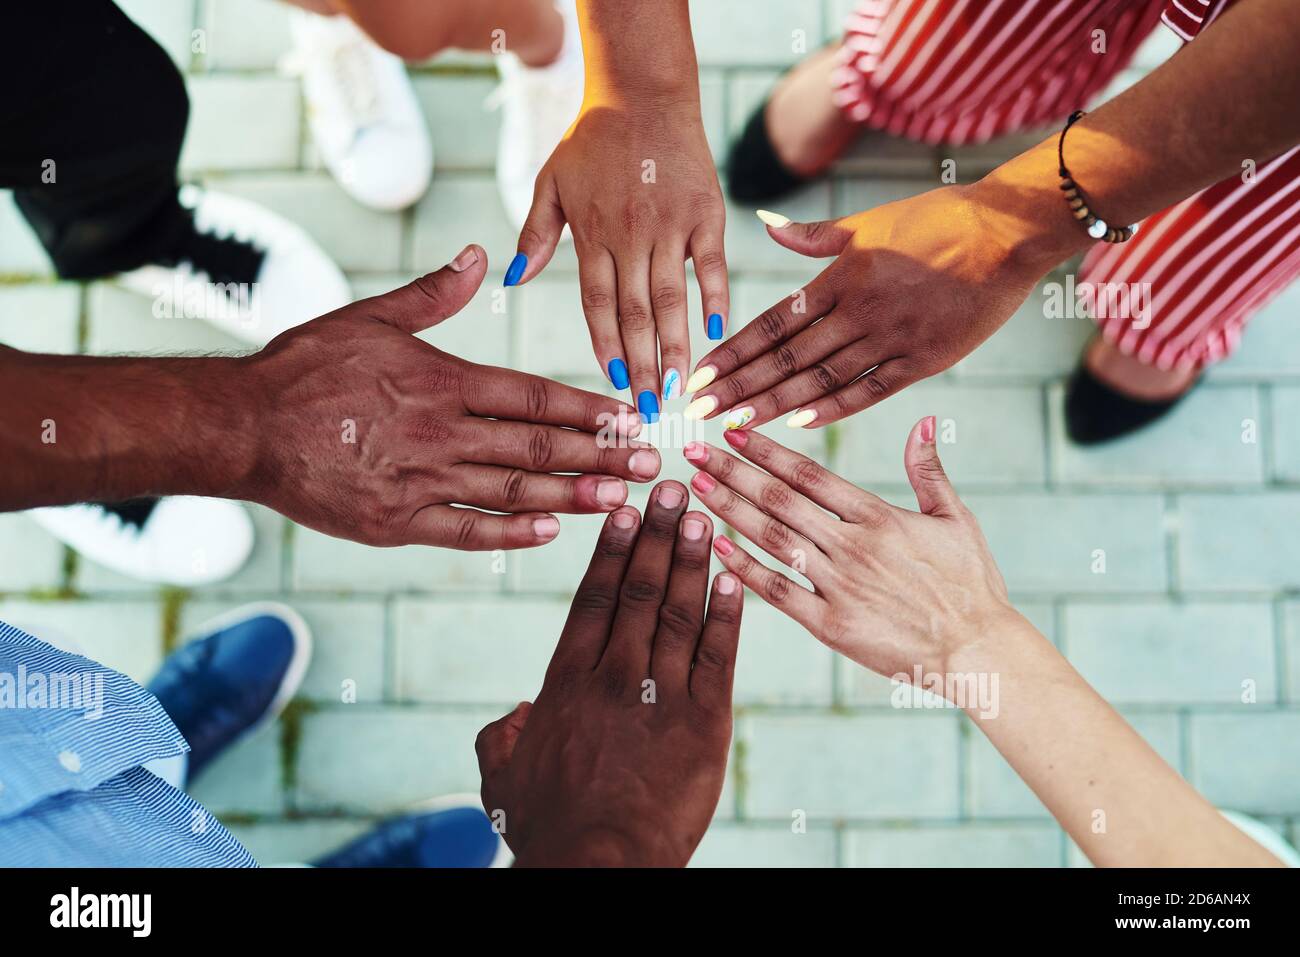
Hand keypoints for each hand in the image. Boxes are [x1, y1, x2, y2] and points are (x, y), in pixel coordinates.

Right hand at [239, 245, 660, 549]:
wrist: (243, 428)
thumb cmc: (304, 369)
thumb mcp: (369, 317)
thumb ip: (432, 295)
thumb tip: (480, 259)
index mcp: (441, 380)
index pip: (532, 396)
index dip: (587, 410)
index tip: (629, 418)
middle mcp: (440, 432)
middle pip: (537, 447)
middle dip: (598, 456)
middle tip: (646, 463)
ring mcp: (420, 481)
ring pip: (513, 492)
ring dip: (572, 496)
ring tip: (619, 498)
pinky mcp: (396, 523)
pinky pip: (466, 530)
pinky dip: (510, 533)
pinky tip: (549, 532)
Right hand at [475, 482, 741, 866]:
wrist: (601, 866)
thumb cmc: (548, 827)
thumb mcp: (503, 778)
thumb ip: (505, 734)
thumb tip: (519, 712)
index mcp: (568, 683)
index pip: (593, 600)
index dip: (612, 551)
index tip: (624, 511)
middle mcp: (615, 677)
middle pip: (639, 591)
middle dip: (657, 535)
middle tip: (672, 489)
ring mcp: (663, 696)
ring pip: (679, 612)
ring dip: (691, 560)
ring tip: (702, 515)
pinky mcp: (706, 722)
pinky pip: (720, 656)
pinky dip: (728, 614)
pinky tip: (735, 577)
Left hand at [509, 104, 728, 419]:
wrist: (644, 93)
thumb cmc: (593, 140)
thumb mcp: (551, 182)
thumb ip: (534, 235)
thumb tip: (511, 280)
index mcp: (593, 234)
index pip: (597, 303)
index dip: (605, 346)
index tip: (612, 384)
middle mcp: (632, 236)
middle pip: (636, 313)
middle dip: (642, 364)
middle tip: (651, 409)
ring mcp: (672, 226)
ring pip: (673, 298)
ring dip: (676, 346)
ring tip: (681, 387)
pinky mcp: (706, 214)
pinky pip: (712, 266)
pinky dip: (715, 299)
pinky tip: (716, 334)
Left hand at [683, 420, 1015, 683]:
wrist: (977, 651)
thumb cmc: (970, 585)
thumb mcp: (956, 519)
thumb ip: (928, 470)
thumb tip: (924, 421)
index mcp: (878, 516)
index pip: (809, 474)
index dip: (767, 451)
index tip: (733, 431)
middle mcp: (852, 546)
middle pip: (779, 500)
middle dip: (731, 472)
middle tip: (692, 450)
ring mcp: (839, 586)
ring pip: (772, 539)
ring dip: (729, 510)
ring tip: (695, 488)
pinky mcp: (831, 625)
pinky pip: (777, 591)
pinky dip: (744, 568)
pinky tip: (714, 547)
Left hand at [684, 184, 1046, 429]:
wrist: (1006, 233)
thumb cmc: (938, 220)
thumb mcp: (868, 222)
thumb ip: (814, 236)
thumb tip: (766, 226)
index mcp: (841, 277)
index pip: (773, 322)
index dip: (734, 351)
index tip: (700, 374)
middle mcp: (858, 312)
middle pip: (787, 357)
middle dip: (738, 386)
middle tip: (698, 411)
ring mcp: (891, 339)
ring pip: (820, 379)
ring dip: (774, 404)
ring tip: (734, 423)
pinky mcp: (923, 361)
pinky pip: (869, 389)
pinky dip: (833, 409)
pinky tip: (798, 425)